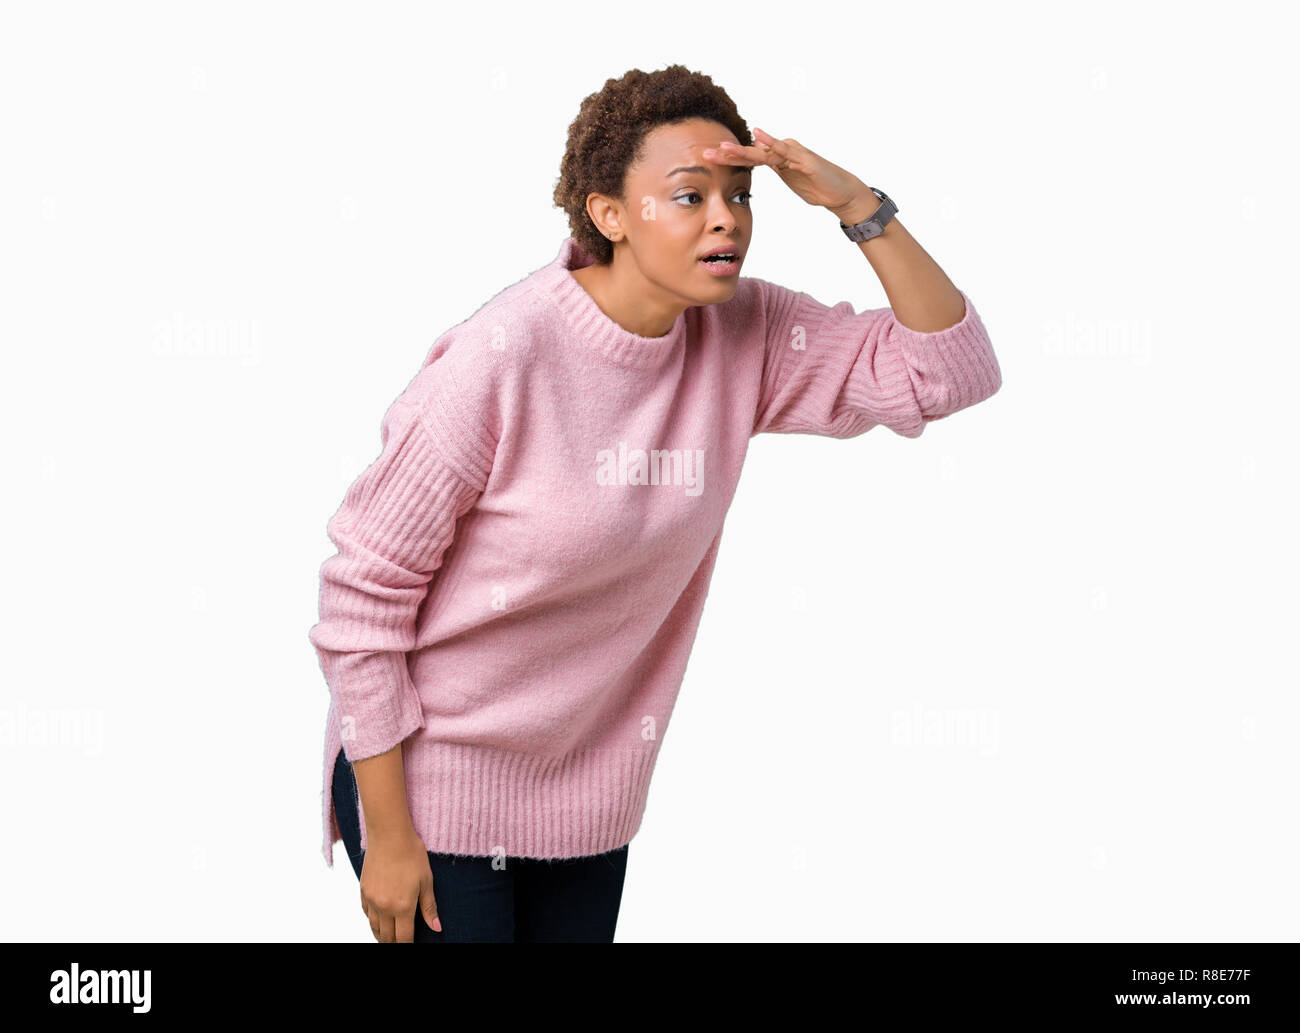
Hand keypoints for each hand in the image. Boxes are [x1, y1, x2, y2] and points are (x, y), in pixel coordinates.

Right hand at [358, 825, 441, 941]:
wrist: (389, 835)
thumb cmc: (412, 855)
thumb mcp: (426, 881)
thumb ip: (429, 907)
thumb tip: (436, 928)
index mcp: (403, 907)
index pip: (403, 938)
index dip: (407, 945)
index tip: (412, 945)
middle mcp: (384, 907)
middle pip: (387, 937)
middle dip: (394, 942)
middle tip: (401, 941)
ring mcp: (371, 899)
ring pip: (374, 927)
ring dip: (381, 935)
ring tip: (388, 938)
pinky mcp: (363, 890)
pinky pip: (366, 913)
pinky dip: (372, 920)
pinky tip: (378, 920)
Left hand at [703, 128, 868, 217]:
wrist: (840, 192)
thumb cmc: (816, 185)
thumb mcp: (790, 179)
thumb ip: (776, 168)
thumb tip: (759, 156)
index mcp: (776, 160)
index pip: (747, 159)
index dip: (727, 159)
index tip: (706, 159)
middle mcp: (783, 153)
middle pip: (750, 153)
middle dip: (727, 153)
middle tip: (704, 153)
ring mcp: (794, 155)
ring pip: (764, 151)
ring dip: (743, 150)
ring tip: (723, 147)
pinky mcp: (805, 161)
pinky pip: (786, 152)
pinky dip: (773, 144)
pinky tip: (760, 137)